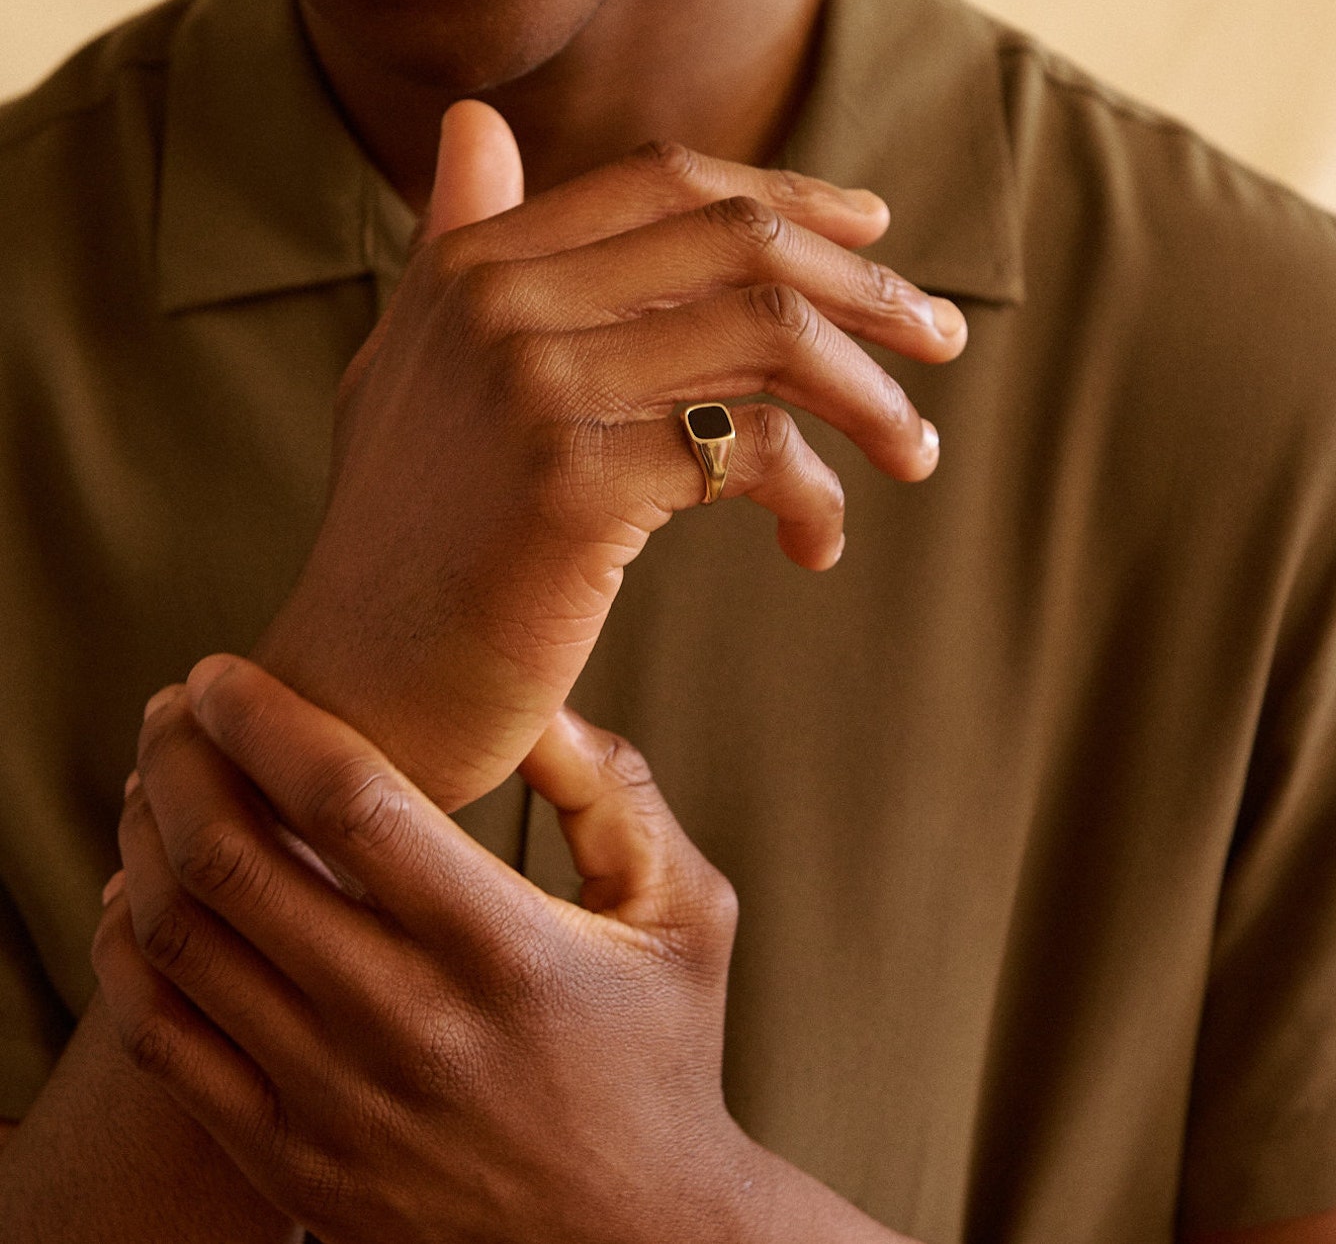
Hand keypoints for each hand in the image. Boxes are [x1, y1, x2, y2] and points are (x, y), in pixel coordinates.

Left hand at [95, 657, 770, 1243]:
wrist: (630, 1241)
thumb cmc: (661, 1056)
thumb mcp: (682, 907)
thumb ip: (615, 790)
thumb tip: (535, 703)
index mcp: (500, 945)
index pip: (348, 802)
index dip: (267, 720)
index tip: (228, 674)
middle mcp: (403, 1022)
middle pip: (237, 859)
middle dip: (182, 760)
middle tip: (178, 710)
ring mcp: (333, 1101)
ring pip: (184, 942)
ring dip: (146, 841)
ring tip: (155, 785)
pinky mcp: (289, 1158)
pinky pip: (164, 1040)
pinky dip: (127, 955)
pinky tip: (137, 899)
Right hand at [258, 103, 965, 808]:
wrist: (356, 697)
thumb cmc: (409, 540)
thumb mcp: (416, 370)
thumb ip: (457, 243)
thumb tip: (472, 119)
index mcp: (473, 262)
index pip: (668, 184)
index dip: (790, 198)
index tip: (877, 233)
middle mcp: (497, 300)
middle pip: (740, 242)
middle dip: (865, 286)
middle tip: (941, 338)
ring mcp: (532, 386)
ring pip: (768, 336)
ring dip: (870, 394)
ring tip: (916, 451)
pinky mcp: (573, 485)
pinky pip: (754, 453)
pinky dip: (813, 496)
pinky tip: (817, 545)